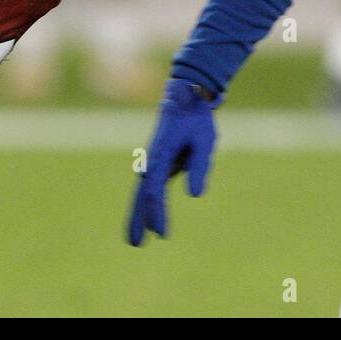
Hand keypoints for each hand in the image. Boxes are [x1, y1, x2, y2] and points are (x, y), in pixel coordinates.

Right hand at [127, 80, 218, 245]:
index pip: (154, 189)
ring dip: (138, 214)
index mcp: (160, 153)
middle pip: (141, 193)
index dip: (156, 212)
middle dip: (137, 218)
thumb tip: (196, 195)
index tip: (161, 233)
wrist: (186, 94)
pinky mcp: (159, 161)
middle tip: (135, 244)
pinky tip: (147, 220)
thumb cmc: (197, 118)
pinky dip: (145, 203)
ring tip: (136, 241)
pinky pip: (149, 186)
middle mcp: (152, 158)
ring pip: (142, 191)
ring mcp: (154, 160)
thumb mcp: (205, 141)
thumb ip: (201, 167)